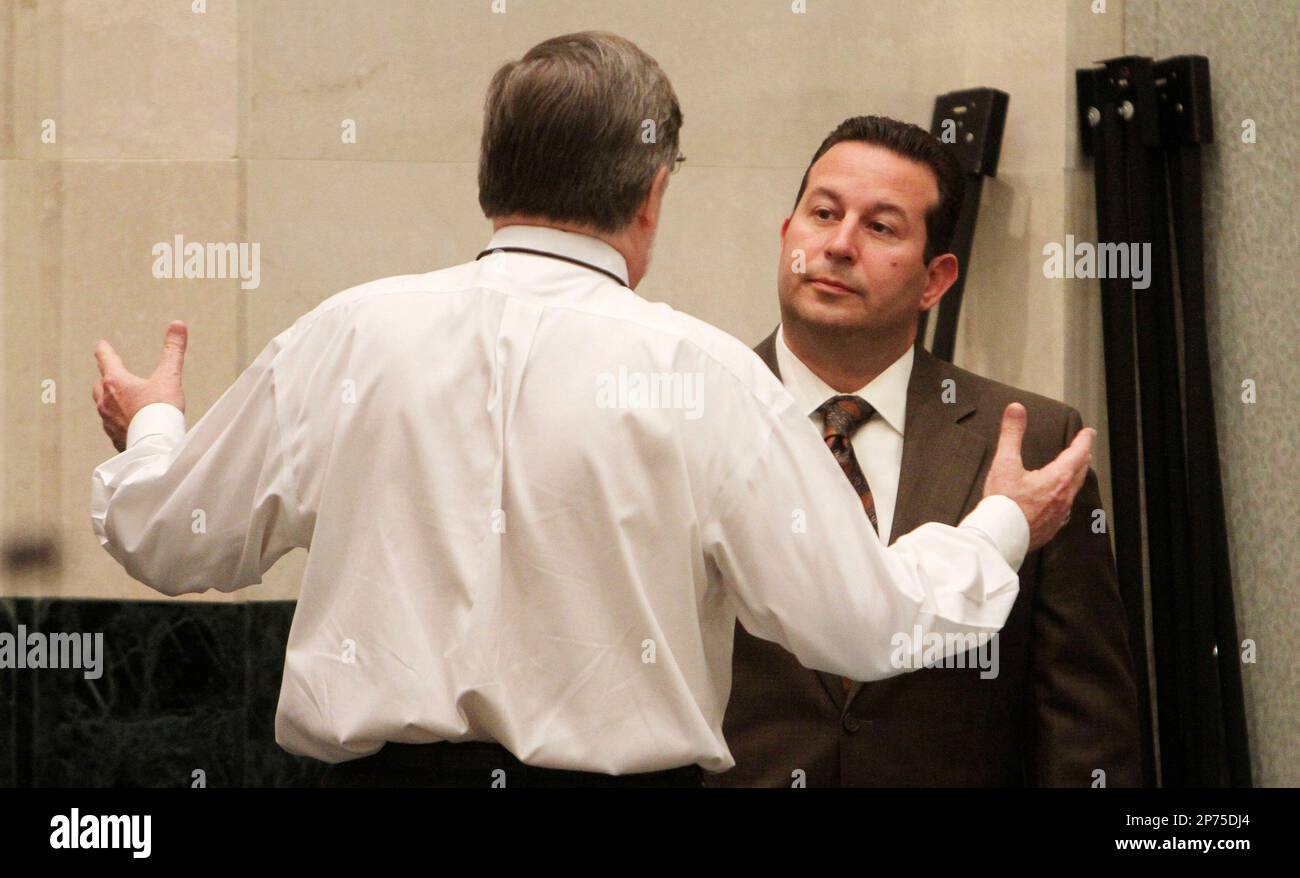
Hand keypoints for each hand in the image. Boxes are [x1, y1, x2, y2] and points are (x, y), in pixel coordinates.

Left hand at [92, 321, 187, 452]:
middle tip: (113, 377)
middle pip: (100, 384)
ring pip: (102, 405)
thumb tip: (178, 324)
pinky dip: (118, 420)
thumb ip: (173, 350)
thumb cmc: (161, 411)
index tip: (101, 345)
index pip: (105, 359)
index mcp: (116, 381)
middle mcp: (106, 400)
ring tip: (124, 402)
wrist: (157, 447)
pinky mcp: (113, 436)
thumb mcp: (169, 377)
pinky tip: (130, 424)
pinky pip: (111, 424)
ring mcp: (107, 419)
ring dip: (110, 400)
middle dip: (106, 379)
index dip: (104, 350)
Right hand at [983, 403, 1093, 551]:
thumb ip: (1012, 434)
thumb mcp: (1005, 463)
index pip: (1078, 454)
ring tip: (1072, 471)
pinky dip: (1064, 497)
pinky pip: (1064, 508)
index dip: (1084, 441)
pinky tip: (1057, 500)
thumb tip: (1016, 409)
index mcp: (1057, 478)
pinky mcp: (1050, 528)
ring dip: (1075, 478)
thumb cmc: (1002, 503)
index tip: (1089, 433)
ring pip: (1073, 491)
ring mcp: (1058, 514)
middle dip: (1082, 458)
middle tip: (1083, 449)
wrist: (998, 538)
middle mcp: (1063, 497)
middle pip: (1079, 473)